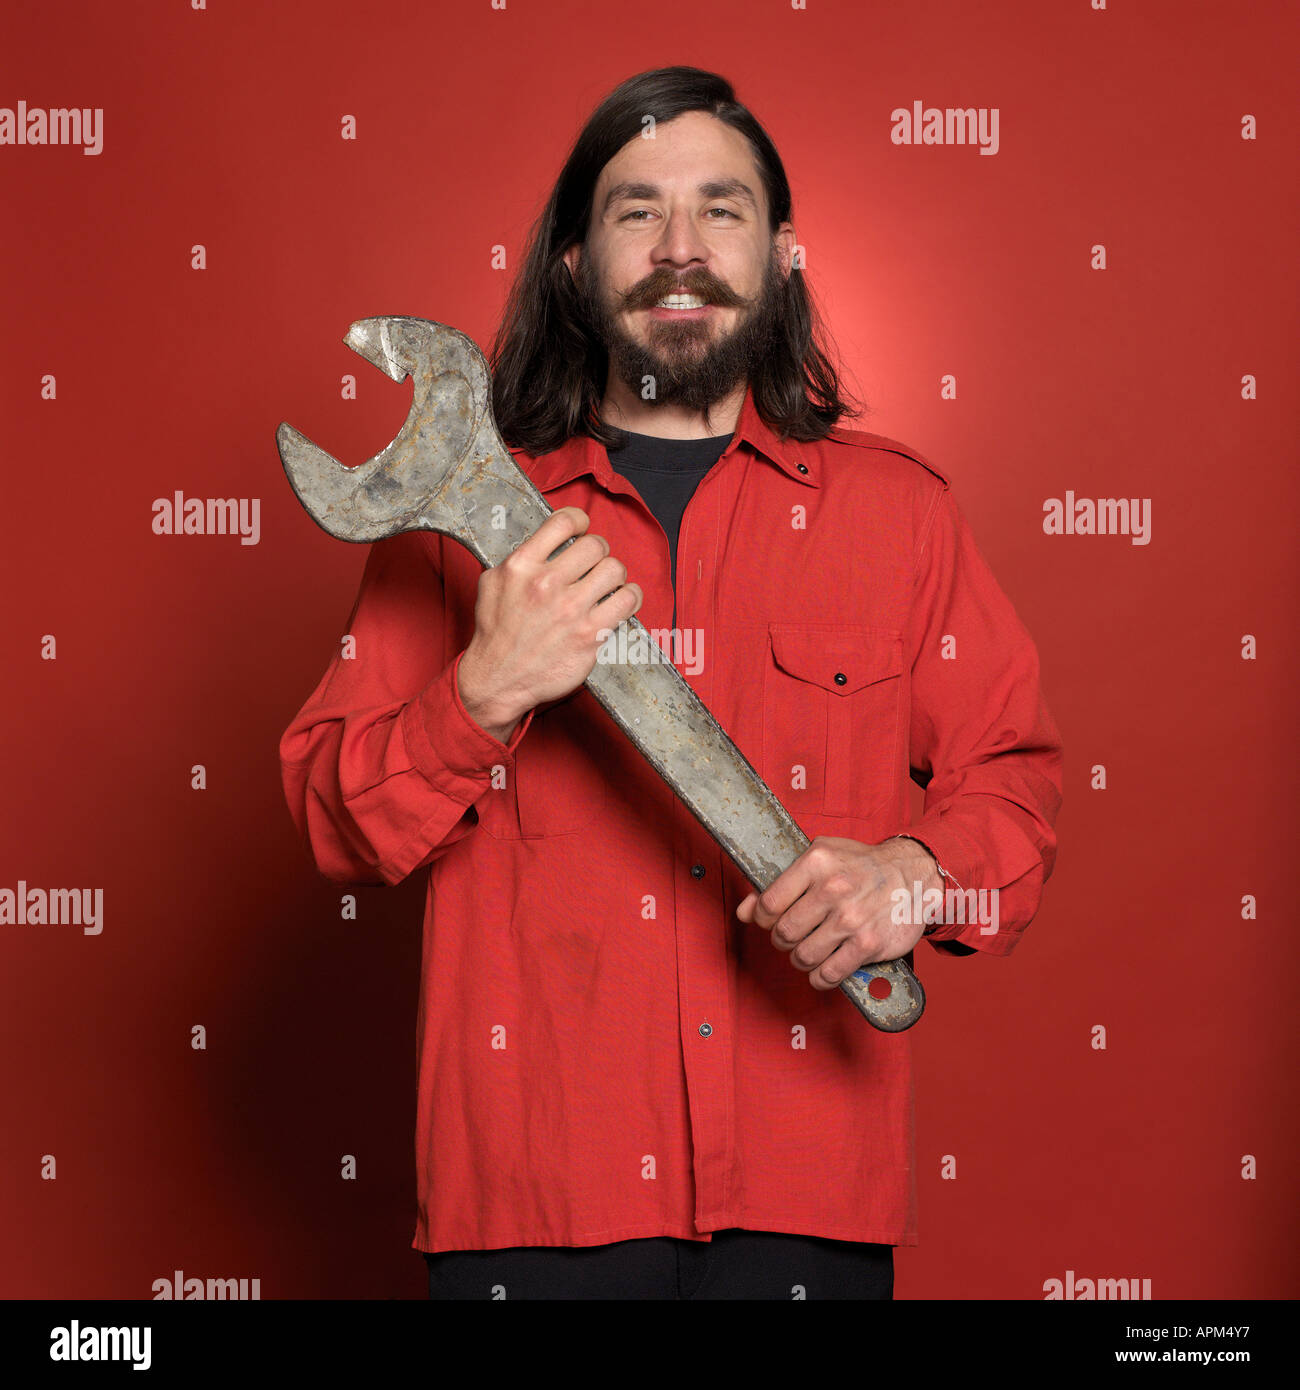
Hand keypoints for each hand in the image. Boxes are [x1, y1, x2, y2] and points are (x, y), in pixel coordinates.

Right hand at [457, 507, 643, 739]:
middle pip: (596, 545)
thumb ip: (520, 558)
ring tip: (607, 583)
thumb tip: (547, 541)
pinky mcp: (590, 635)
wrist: (498, 679)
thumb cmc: (496, 633)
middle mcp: (547, 584)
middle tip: (594, 564)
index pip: (564, 522)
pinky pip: (628, 601)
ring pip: (615, 569)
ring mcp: (571, 610)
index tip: (583, 529)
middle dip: (598, 552)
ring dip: (615, 574)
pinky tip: (621, 600)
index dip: (580, 521)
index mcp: (522, 566)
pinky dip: (630, 597)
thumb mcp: (492, 583)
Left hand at [736, 836, 940, 989]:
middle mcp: (834, 889)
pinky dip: (820, 978)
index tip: (768, 920)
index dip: (761, 918)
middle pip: (784, 933)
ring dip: (800, 959)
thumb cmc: (861, 865)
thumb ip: (781, 882)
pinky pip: (829, 974)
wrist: (912, 874)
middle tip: (791, 936)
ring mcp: (852, 918)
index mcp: (817, 862)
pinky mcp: (869, 944)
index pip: (769, 903)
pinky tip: (823, 969)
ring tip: (808, 950)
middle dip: (782, 940)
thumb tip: (745, 911)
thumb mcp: (820, 857)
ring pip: (803, 956)